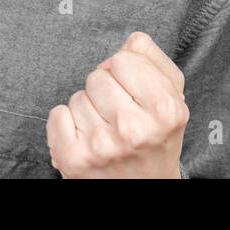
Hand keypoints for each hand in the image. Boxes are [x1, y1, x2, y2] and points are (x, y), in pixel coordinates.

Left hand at [46, 31, 188, 177]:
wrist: (146, 187)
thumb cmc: (156, 136)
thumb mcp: (172, 95)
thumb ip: (153, 58)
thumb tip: (128, 43)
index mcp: (164, 110)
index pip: (123, 58)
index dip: (126, 71)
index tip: (133, 90)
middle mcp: (133, 130)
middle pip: (97, 75)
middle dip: (107, 89)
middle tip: (120, 114)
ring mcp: (100, 147)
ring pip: (77, 96)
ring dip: (89, 108)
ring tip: (107, 129)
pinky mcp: (73, 159)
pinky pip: (56, 114)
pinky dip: (67, 123)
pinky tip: (86, 137)